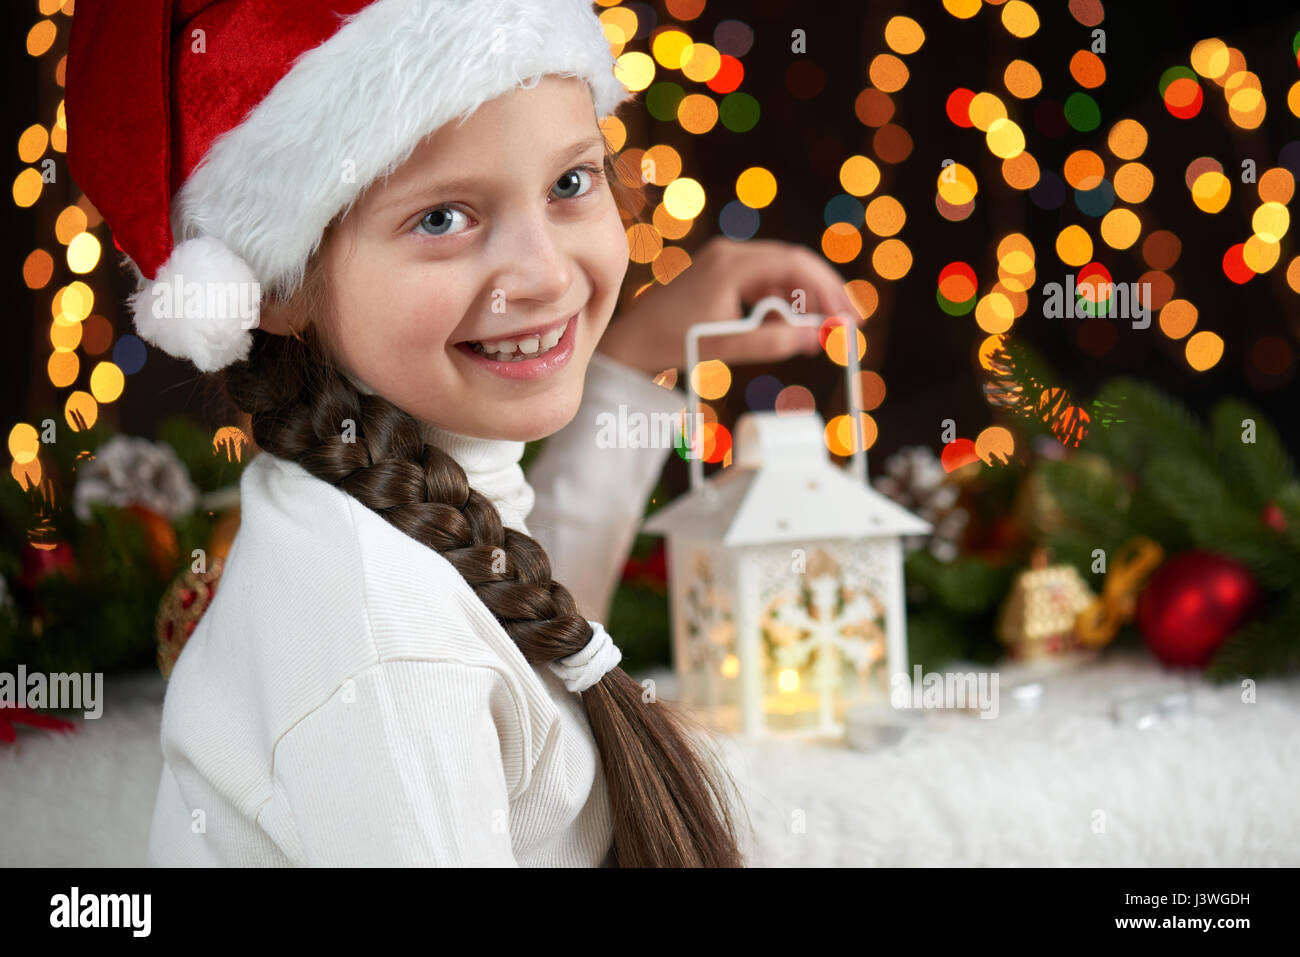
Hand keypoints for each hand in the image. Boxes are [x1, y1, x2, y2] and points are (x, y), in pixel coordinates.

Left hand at [596, 237, 860, 375]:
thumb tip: (820, 338)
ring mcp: (726, 261)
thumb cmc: (674, 342)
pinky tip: (795, 326)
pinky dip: (784, 303)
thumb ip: (775, 342)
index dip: (828, 290)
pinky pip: (765, 283)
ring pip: (781, 274)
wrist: (634, 341)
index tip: (848, 317)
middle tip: (848, 324)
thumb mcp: (728, 346)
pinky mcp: (724, 274)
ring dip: (804, 300)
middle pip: (793, 264)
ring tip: (823, 332)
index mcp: (731, 262)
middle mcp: (731, 253)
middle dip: (823, 293)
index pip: (795, 264)